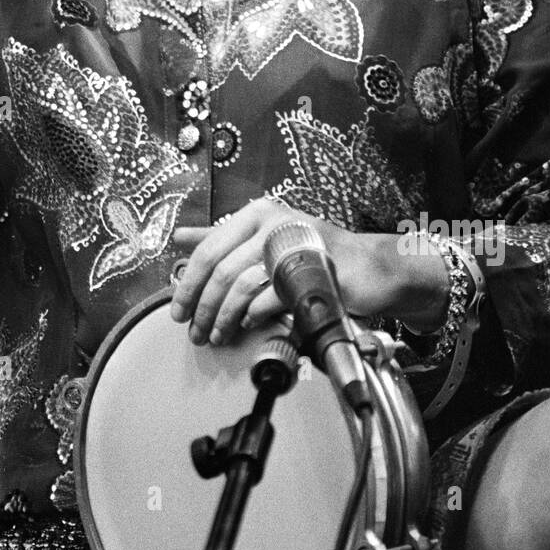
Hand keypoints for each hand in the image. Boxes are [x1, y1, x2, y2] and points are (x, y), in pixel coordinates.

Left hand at [171, 198, 447, 345]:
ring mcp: (294, 244)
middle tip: (195, 331)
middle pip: (221, 268)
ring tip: (219, 336)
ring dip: (225, 316)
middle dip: (203, 306)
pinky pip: (272, 296)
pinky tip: (248, 325)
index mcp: (257, 213)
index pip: (208, 248)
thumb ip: (224, 239)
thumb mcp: (265, 241)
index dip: (187, 283)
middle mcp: (273, 222)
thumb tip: (181, 237)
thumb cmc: (317, 256)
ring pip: (242, 284)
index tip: (178, 310)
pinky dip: (255, 314)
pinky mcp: (313, 269)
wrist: (371, 269)